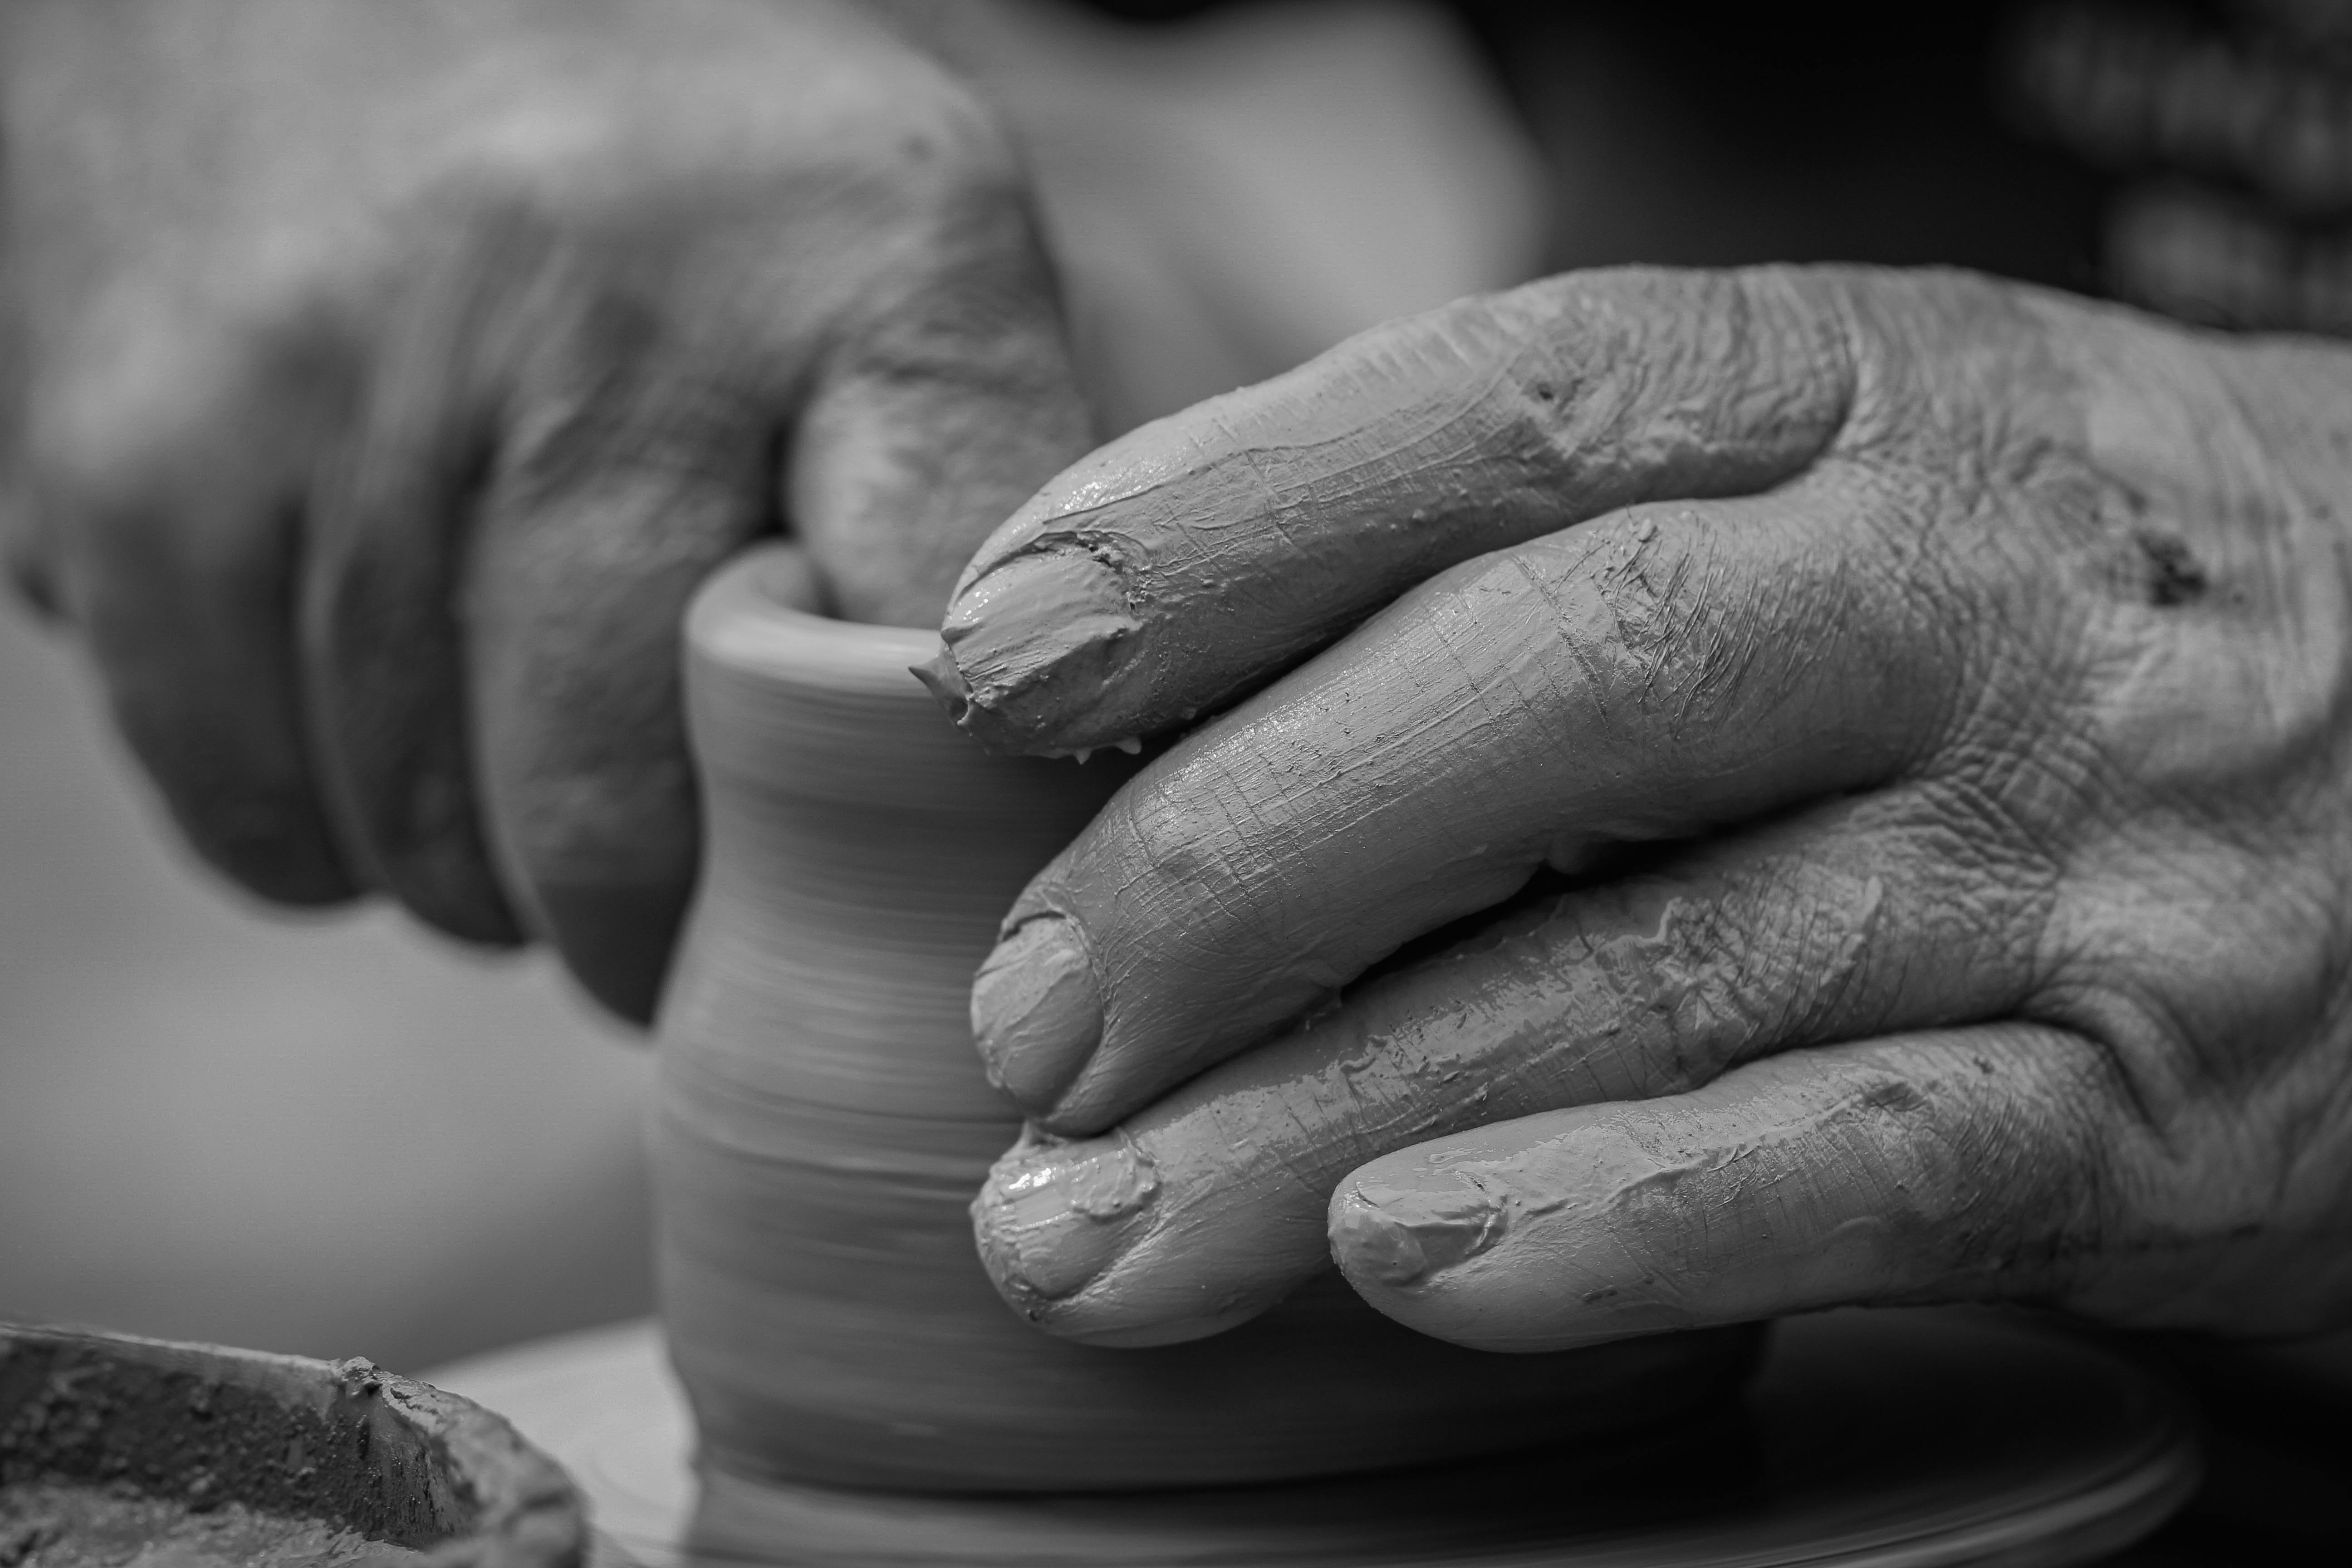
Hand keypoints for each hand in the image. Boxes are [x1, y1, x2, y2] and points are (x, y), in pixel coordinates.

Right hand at [0, 0, 1086, 1018]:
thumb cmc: (674, 182)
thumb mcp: (897, 274)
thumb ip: (980, 535)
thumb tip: (998, 840)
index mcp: (863, 248)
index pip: (940, 674)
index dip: (914, 845)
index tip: (902, 899)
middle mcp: (586, 301)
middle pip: (639, 831)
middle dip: (673, 913)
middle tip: (697, 854)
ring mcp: (322, 388)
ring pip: (442, 862)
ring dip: (506, 863)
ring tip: (531, 696)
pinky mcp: (122, 478)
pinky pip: (272, 830)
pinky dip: (344, 816)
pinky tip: (387, 666)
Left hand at [932, 267, 2351, 1349]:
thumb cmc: (2051, 602)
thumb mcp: (1839, 475)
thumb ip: (1555, 531)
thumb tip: (1169, 639)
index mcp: (1866, 393)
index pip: (1503, 407)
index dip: (1222, 523)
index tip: (992, 653)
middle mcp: (1973, 595)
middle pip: (1551, 690)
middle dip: (1238, 860)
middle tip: (1020, 1020)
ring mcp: (2083, 850)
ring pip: (1663, 965)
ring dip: (1339, 1106)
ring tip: (1094, 1226)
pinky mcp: (2169, 1100)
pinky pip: (1872, 1159)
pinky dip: (1624, 1218)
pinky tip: (1403, 1272)